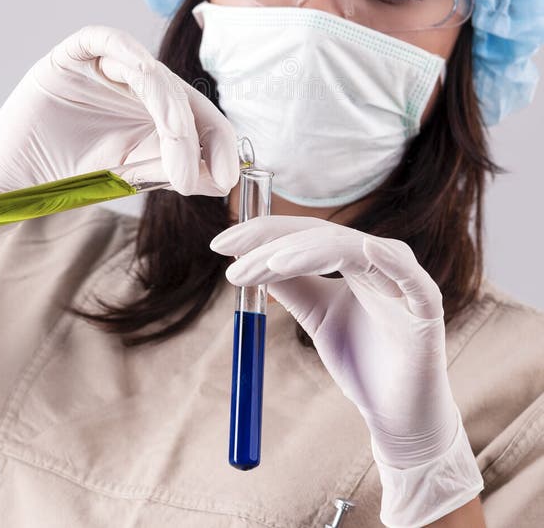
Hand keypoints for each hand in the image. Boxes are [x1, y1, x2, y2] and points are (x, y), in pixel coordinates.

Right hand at [0, 25, 239, 240]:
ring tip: (174, 153)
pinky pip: (105, 39)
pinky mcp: (74, 54)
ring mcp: (107, 64)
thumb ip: (178, 170)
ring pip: (152, 73)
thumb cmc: (76, 171)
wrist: (17, 176)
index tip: (229, 176)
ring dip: (170, 113)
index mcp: (158, 107)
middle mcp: (138, 82)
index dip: (221, 141)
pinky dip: (126, 54)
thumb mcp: (137, 172)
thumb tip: (226, 177)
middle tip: (192, 178)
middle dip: (193, 137)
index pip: (201, 114)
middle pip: (182, 94)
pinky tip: (141, 78)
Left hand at [211, 216, 483, 526]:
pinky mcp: (426, 304)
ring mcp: (404, 278)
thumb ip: (291, 285)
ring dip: (306, 252)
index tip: (220, 245)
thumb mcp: (316, 316)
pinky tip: (360, 250)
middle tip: (230, 258)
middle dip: (273, 242)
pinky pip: (406, 274)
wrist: (397, 415)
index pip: (305, 233)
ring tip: (269, 266)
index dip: (264, 233)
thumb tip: (248, 259)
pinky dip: (385, 259)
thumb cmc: (362, 361)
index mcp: (355, 258)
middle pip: (321, 235)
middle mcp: (379, 258)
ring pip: (351, 249)